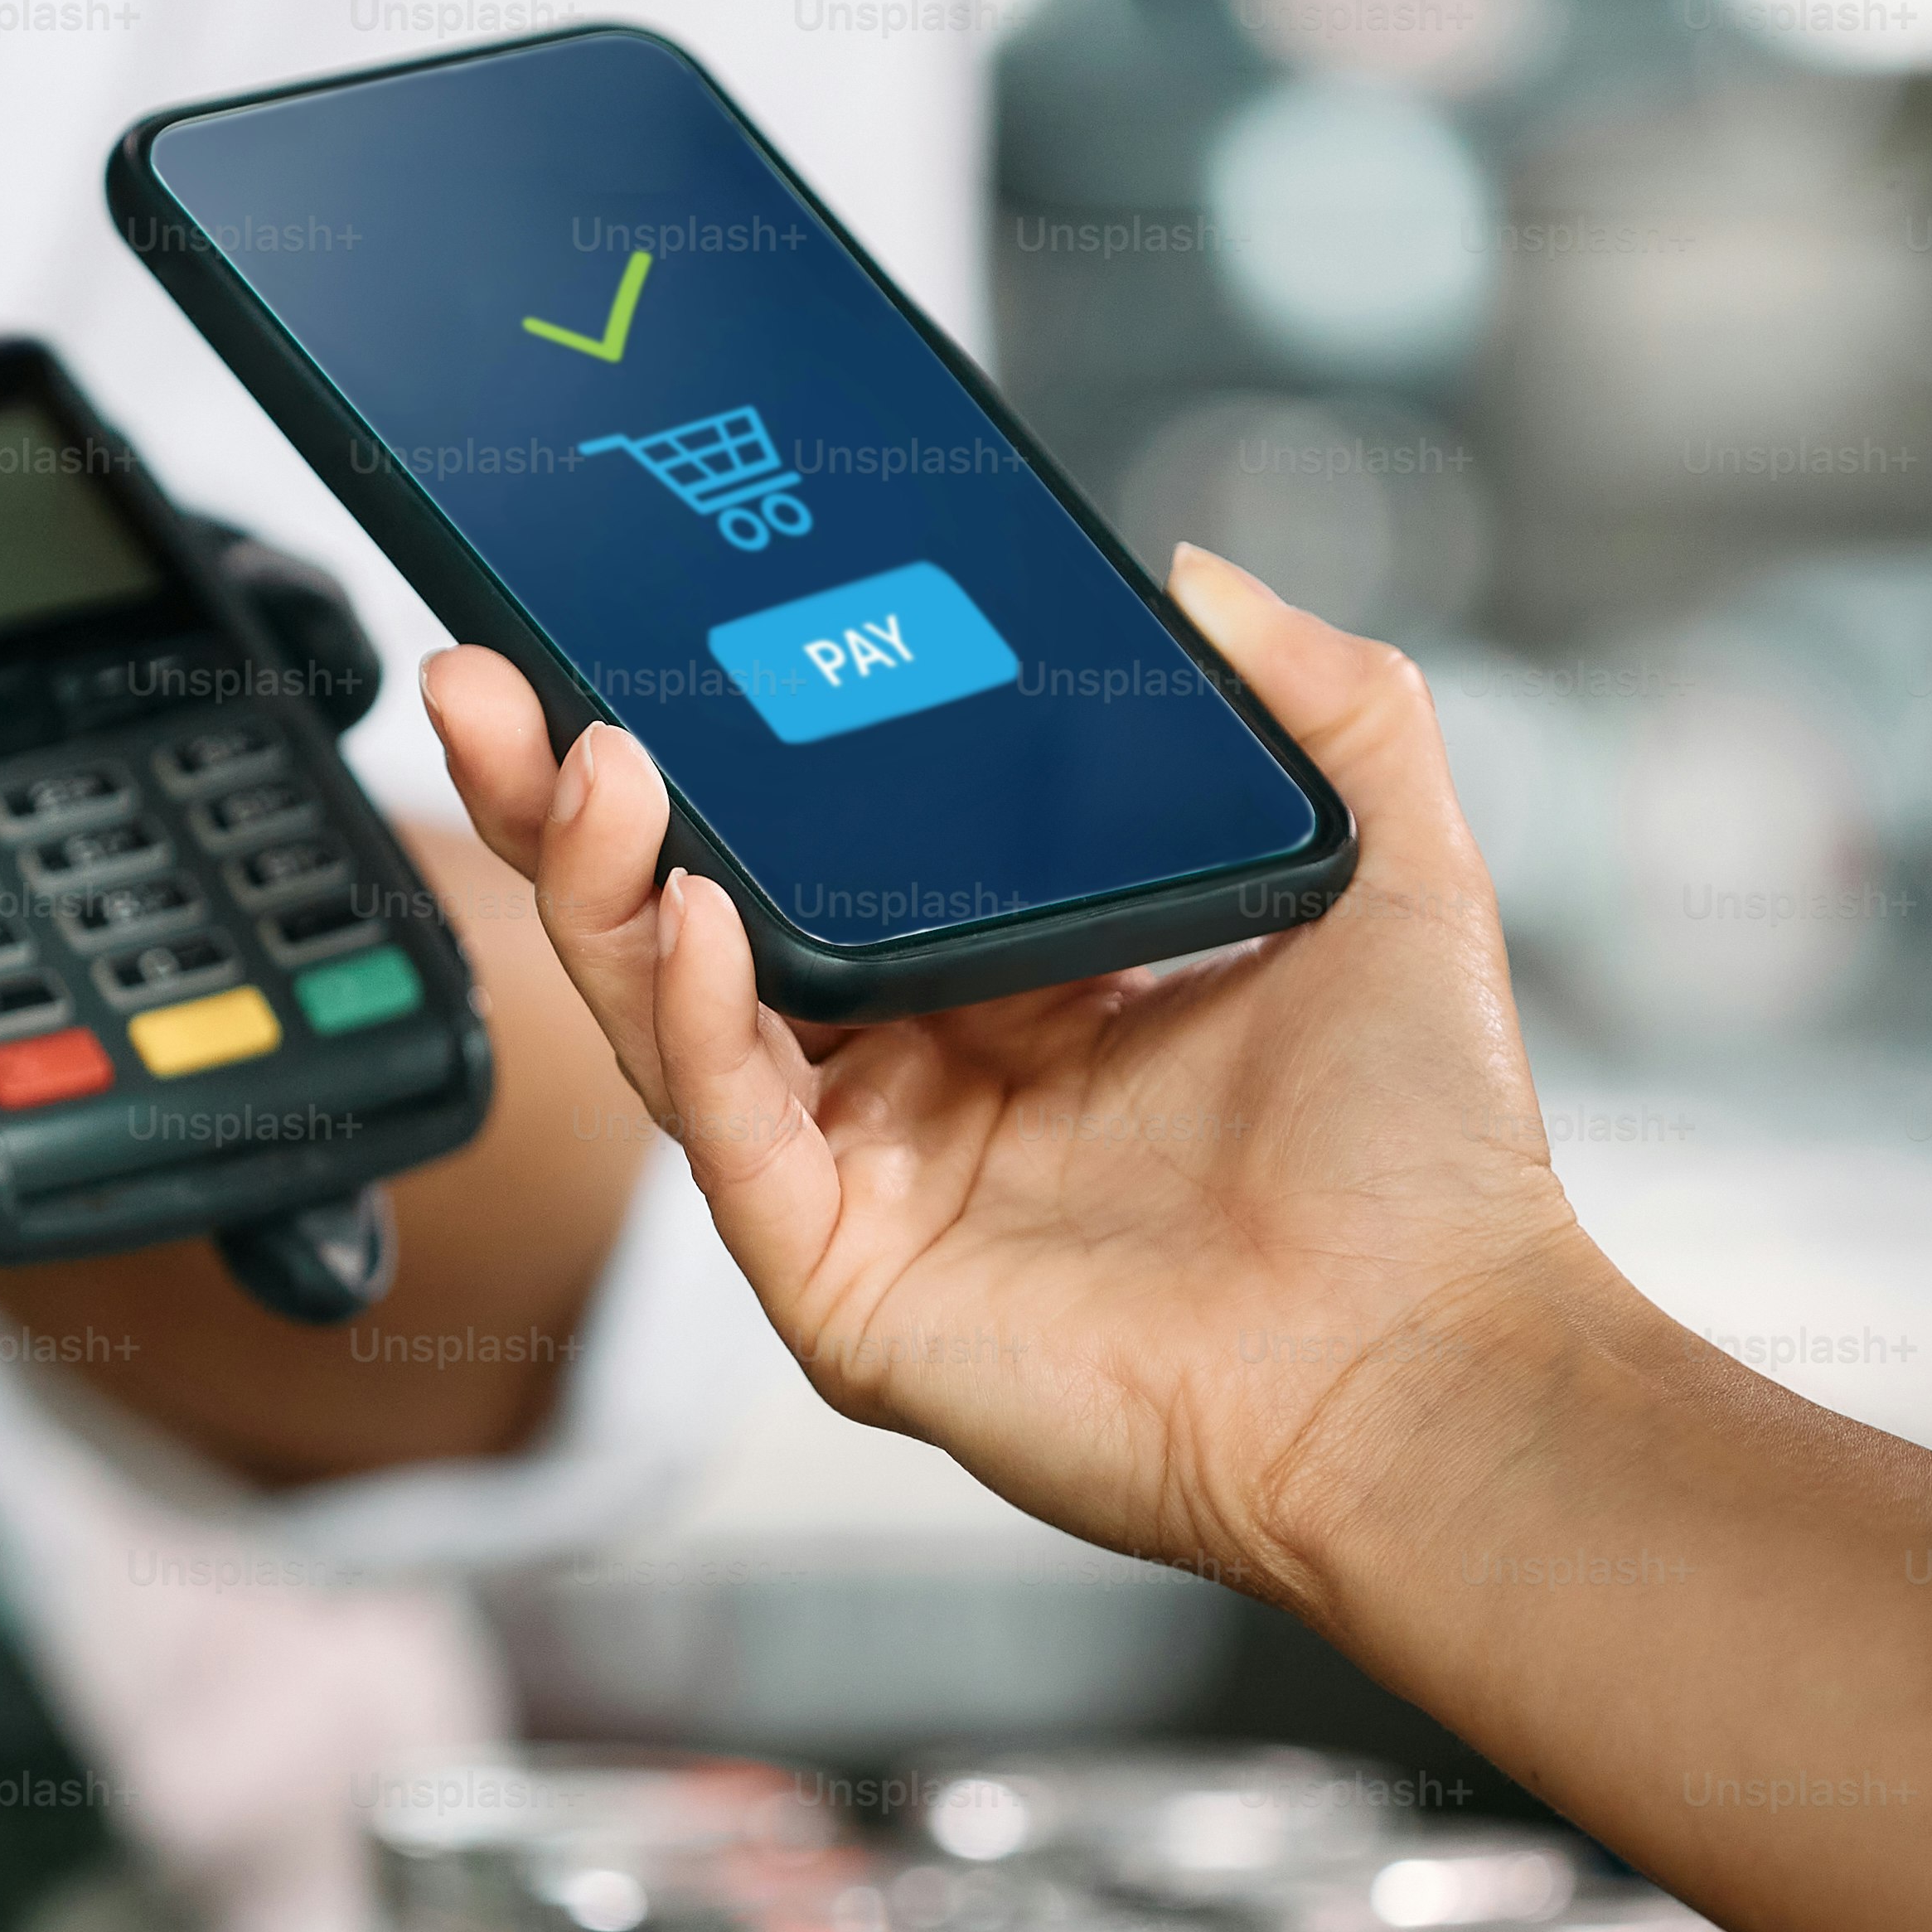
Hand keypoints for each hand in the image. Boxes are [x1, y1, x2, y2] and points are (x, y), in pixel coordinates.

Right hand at [417, 550, 1608, 1611]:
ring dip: (604, 883)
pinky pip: (733, 1140)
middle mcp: (920, 1088)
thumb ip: (1320, 695)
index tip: (639, 627)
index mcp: (1011, 990)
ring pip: (673, 1022)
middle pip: (689, 923)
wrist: (1435, 1357)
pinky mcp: (848, 1288)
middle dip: (572, 798)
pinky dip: (694, 1022)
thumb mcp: (1386, 862)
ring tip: (585, 758)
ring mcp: (871, 1190)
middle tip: (495, 670)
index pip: (810, 849)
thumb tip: (1195, 575)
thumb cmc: (1425, 1163)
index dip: (714, 745)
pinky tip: (693, 911)